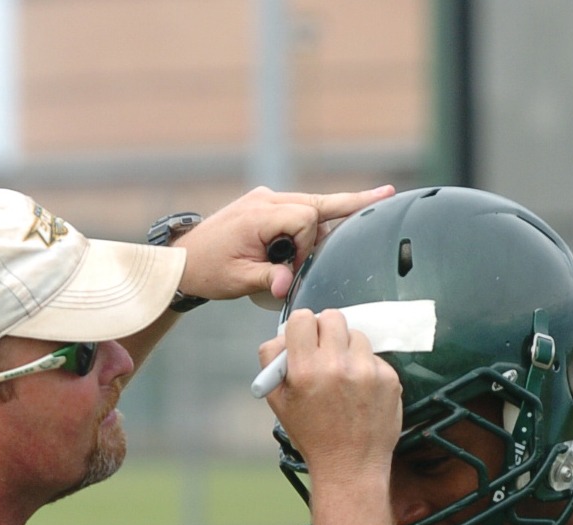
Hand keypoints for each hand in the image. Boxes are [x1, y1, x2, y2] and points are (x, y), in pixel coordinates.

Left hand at [175, 185, 395, 302]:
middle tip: (387, 192)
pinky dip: (318, 217)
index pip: (304, 218)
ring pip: (312, 204)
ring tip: (374, 200)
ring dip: (332, 214)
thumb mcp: (238, 281)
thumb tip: (288, 284)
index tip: (292, 267)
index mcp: (258, 214)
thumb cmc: (209, 270)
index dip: (308, 244)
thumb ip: (268, 280)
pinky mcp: (266, 207)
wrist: (185, 260)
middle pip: (317, 201)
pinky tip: (345, 214)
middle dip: (349, 204)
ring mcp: (266, 200)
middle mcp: (265, 200)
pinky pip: (300, 209)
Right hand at [259, 308, 401, 482]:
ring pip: (356, 335)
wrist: (350, 467)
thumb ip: (273, 360)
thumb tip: (286, 334)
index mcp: (306, 370)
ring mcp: (367, 371)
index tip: (304, 339)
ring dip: (348, 350)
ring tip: (343, 378)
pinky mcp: (389, 379)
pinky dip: (366, 368)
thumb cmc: (312, 434)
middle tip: (324, 351)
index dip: (301, 328)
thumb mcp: (278, 401)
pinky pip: (374, 357)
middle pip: (333, 317)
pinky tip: (360, 393)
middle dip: (326, 331)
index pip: (303, 318)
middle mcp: (338, 366)